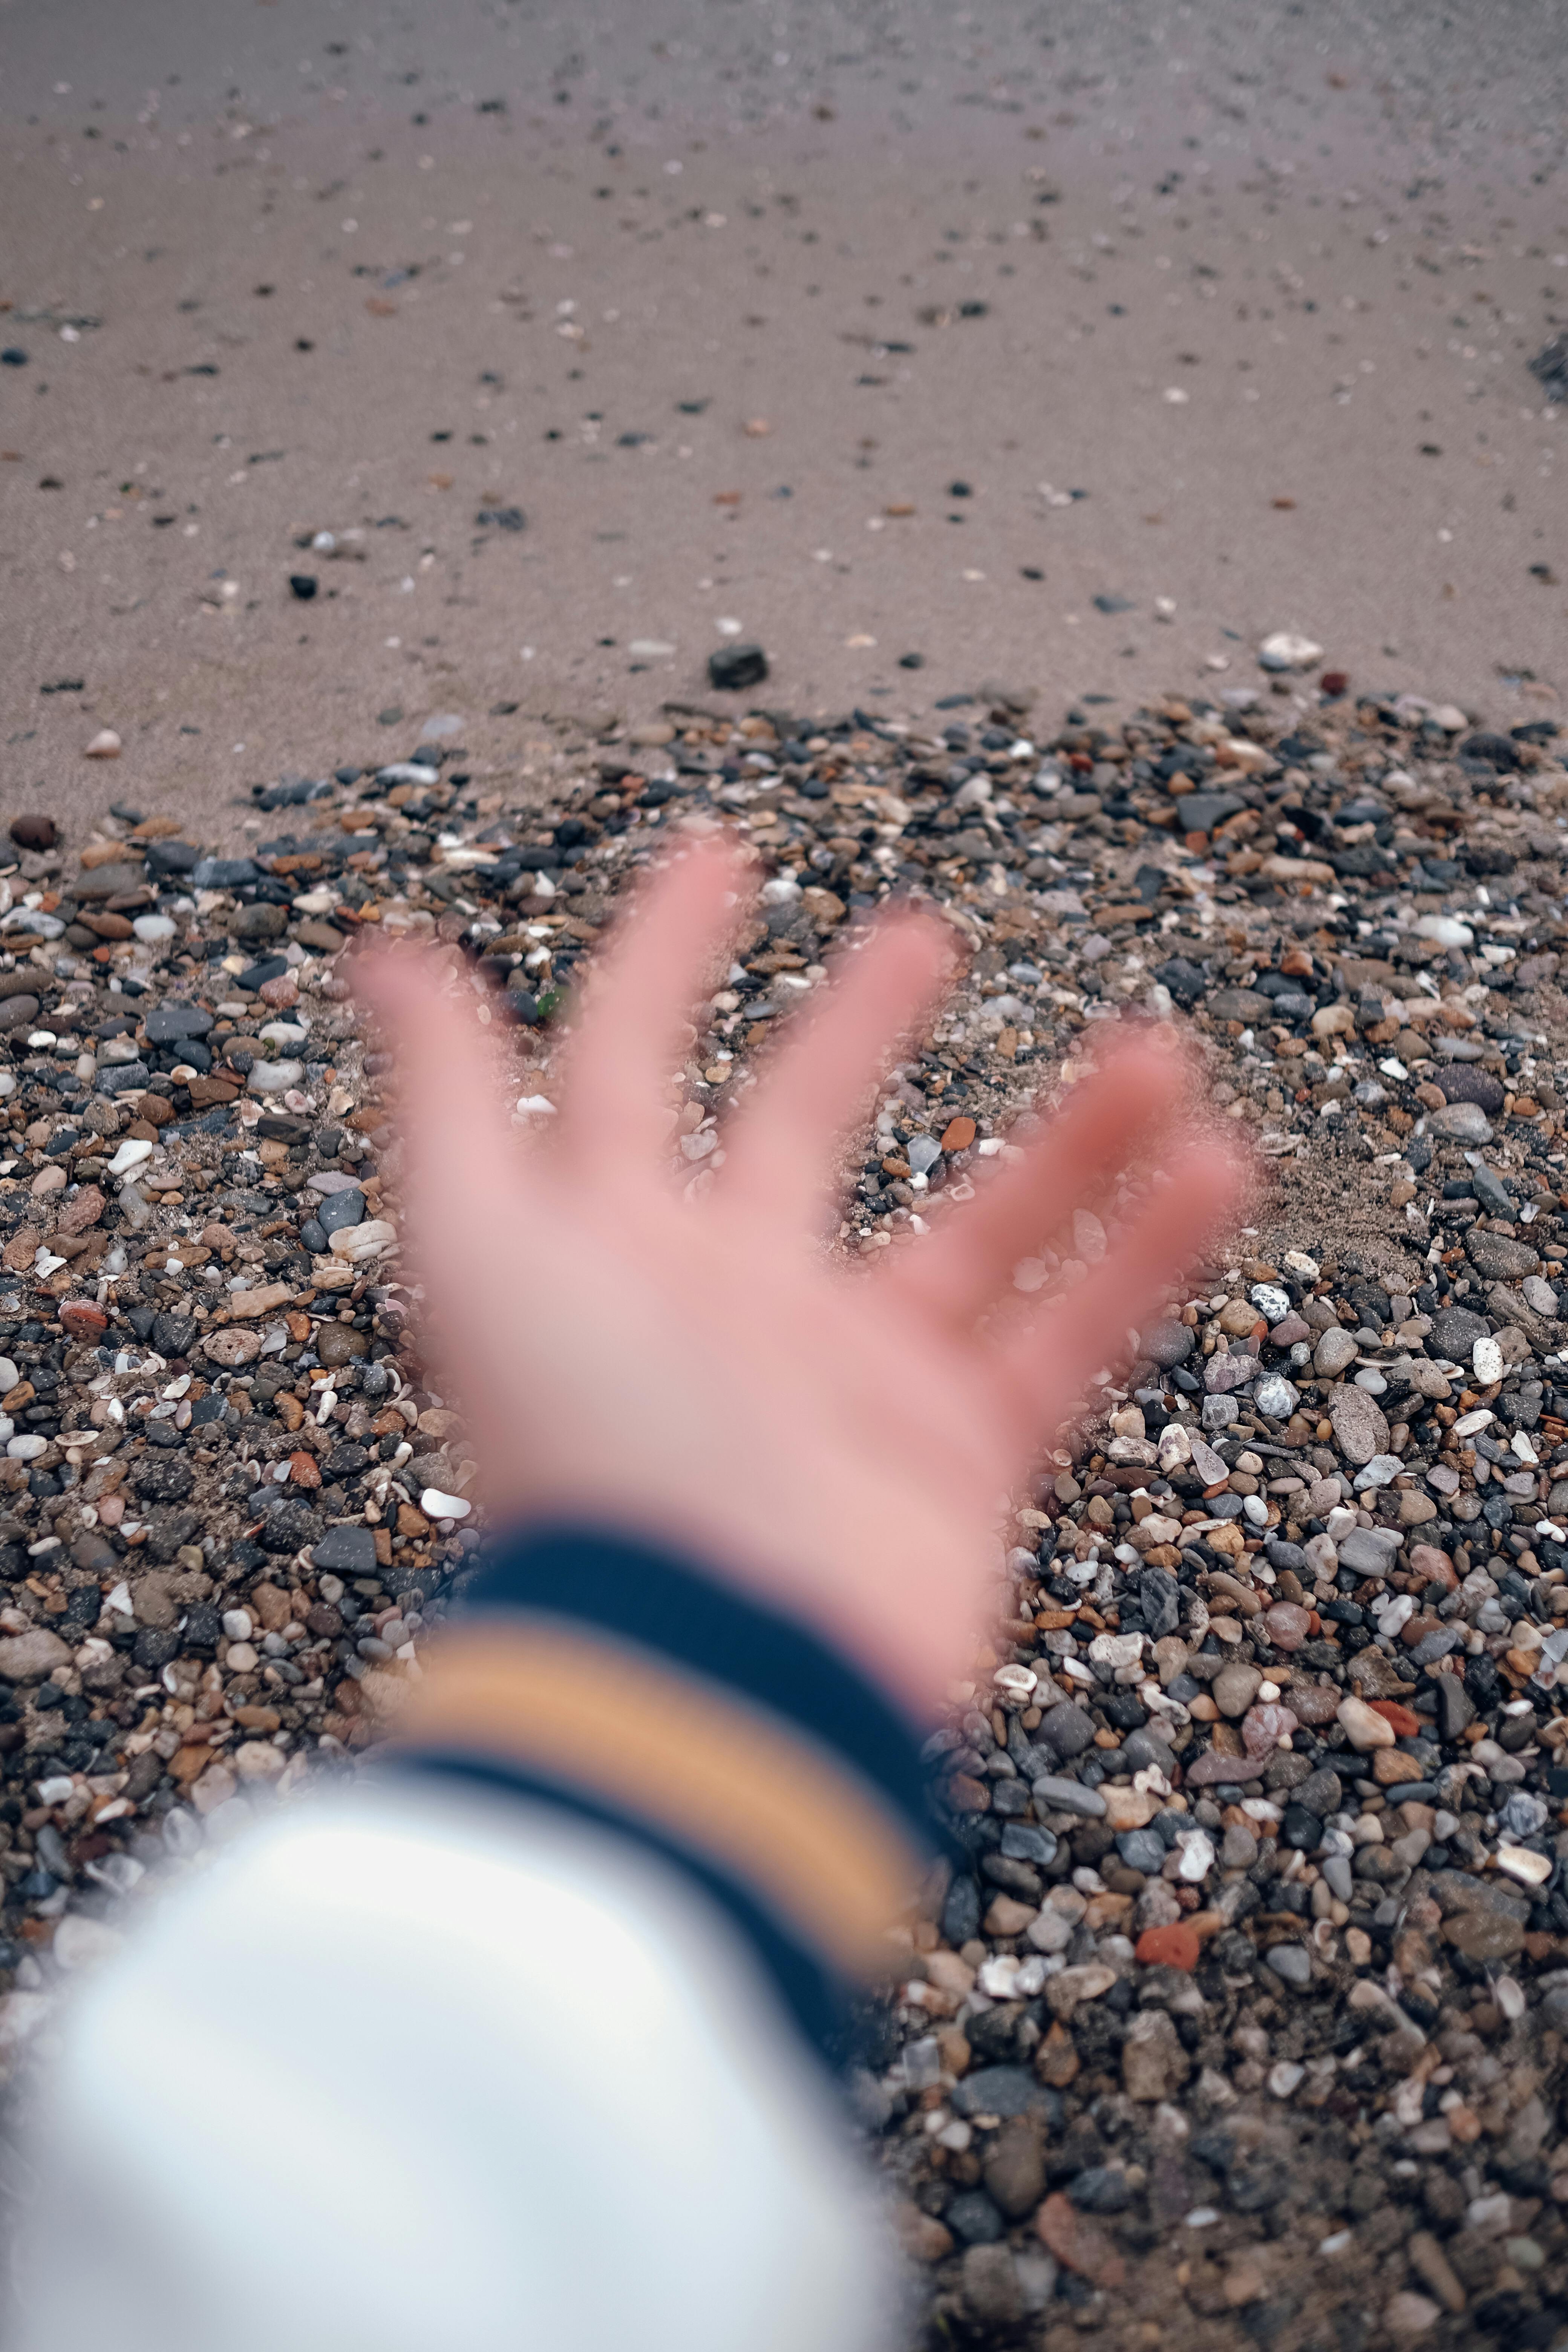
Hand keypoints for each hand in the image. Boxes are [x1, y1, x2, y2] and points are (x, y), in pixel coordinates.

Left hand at [360, 845, 1243, 1719]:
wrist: (710, 1675)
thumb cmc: (587, 1454)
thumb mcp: (482, 1254)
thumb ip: (446, 1104)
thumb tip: (382, 957)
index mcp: (616, 1246)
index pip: (629, 1064)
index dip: (663, 956)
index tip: (722, 853)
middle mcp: (731, 1303)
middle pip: (805, 1130)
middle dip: (856, 1026)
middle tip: (924, 934)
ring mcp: (851, 1382)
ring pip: (979, 1229)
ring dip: (1067, 1138)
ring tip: (1155, 1051)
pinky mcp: (958, 1458)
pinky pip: (1071, 1336)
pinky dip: (1141, 1256)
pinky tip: (1212, 1165)